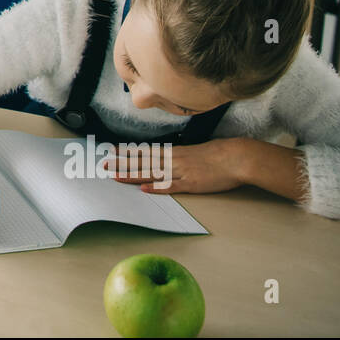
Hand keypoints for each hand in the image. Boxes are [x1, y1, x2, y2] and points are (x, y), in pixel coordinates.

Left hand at [104, 138, 248, 194]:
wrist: (236, 157)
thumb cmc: (219, 154)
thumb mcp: (195, 151)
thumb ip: (179, 156)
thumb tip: (167, 157)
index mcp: (174, 152)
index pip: (145, 151)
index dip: (127, 152)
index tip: (111, 150)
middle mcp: (174, 160)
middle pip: (143, 162)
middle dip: (122, 163)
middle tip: (103, 164)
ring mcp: (181, 172)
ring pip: (151, 173)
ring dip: (132, 175)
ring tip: (114, 176)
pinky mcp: (192, 184)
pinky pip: (171, 186)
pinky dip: (157, 188)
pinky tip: (144, 189)